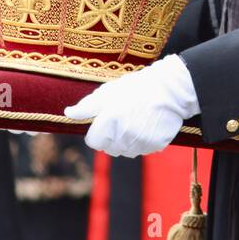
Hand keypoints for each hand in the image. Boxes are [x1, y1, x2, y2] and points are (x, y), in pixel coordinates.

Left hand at [64, 54, 199, 156]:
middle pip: (109, 149)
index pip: (93, 142)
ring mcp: (140, 142)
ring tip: (136, 121)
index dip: (97, 132)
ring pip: (125, 151)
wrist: (170, 90)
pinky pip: (142, 150)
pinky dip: (142, 142)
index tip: (105, 122)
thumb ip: (87, 106)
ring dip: (126, 141)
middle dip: (111, 137)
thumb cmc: (136, 88)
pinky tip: (147, 126)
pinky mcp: (155, 146)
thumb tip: (68, 114)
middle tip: (123, 119)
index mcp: (108, 122)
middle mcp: (123, 135)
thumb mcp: (108, 92)